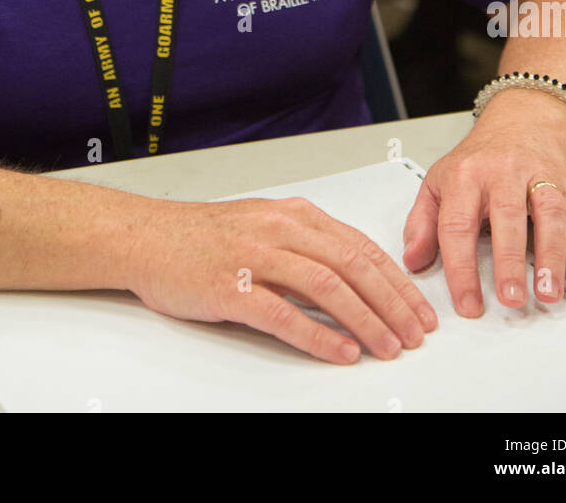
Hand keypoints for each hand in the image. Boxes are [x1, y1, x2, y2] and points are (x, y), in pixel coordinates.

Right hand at [126, 192, 437, 363]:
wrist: (146, 236)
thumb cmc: (202, 235)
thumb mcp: (263, 225)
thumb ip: (306, 244)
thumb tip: (354, 276)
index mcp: (293, 214)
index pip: (360, 246)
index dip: (396, 280)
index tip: (418, 307)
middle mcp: (279, 229)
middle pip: (352, 265)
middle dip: (391, 302)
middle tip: (415, 333)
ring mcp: (255, 256)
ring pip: (327, 286)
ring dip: (365, 320)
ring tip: (388, 346)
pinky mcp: (231, 286)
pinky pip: (284, 313)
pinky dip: (318, 335)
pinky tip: (340, 352)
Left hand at [402, 106, 565, 314]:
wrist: (519, 123)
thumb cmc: (476, 162)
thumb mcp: (438, 183)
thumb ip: (422, 223)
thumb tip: (413, 261)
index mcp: (466, 175)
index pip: (458, 222)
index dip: (461, 266)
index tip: (468, 303)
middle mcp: (504, 173)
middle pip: (507, 214)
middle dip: (509, 260)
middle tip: (510, 299)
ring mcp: (540, 177)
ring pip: (550, 213)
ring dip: (552, 256)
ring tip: (548, 294)